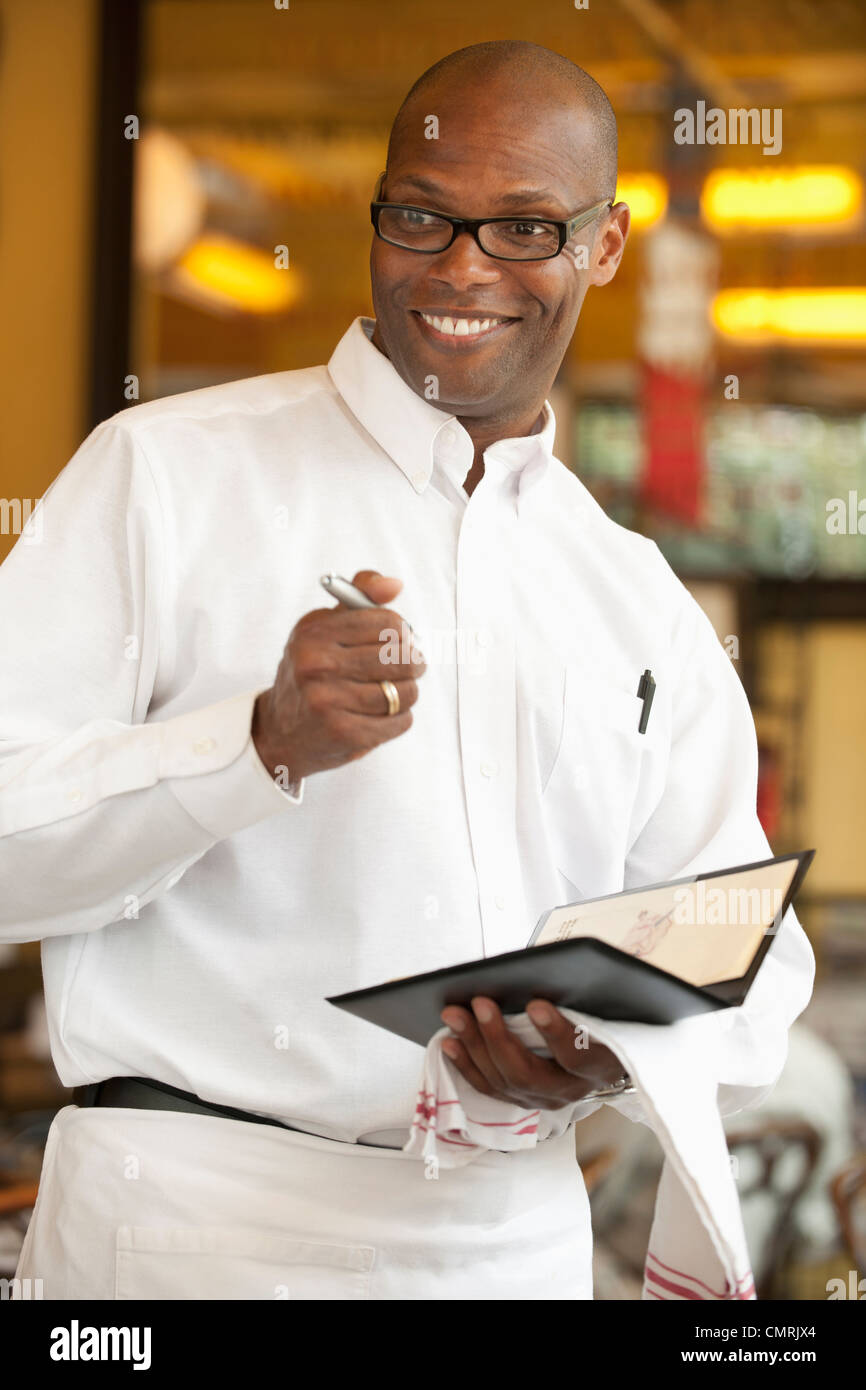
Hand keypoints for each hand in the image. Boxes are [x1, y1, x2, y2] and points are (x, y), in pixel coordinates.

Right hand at [252, 570, 425, 781]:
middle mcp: (316, 665)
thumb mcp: (323, 628)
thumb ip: (359, 598)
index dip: (404, 632)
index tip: (402, 641)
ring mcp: (328, 701)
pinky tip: (380, 716)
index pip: (388, 623)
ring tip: (392, 693)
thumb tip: (394, 584)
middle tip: (410, 667)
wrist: (280, 731)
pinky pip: (400, 721)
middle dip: (413, 663)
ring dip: (407, 693)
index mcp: (314, 633)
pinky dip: (398, 719)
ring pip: (405, 692)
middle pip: (401, 657)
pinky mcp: (343, 733)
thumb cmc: (311, 673)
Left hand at [439, 997, 624, 1108]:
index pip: (579, 1056)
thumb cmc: (599, 1017)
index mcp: (601, 1065)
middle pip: (529, 1074)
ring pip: (503, 1081)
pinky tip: (449, 1041)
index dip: (556, 1033)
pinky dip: (466, 1064)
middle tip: (479, 1002)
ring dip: (474, 1046)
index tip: (535, 1004)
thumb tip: (546, 974)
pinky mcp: (522, 1100)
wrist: (603, 1050)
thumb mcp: (600, 1005)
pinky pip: (489, 1087)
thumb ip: (580, 997)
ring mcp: (544, 1099)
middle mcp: (572, 1089)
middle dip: (497, 1037)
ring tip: (454, 1015)